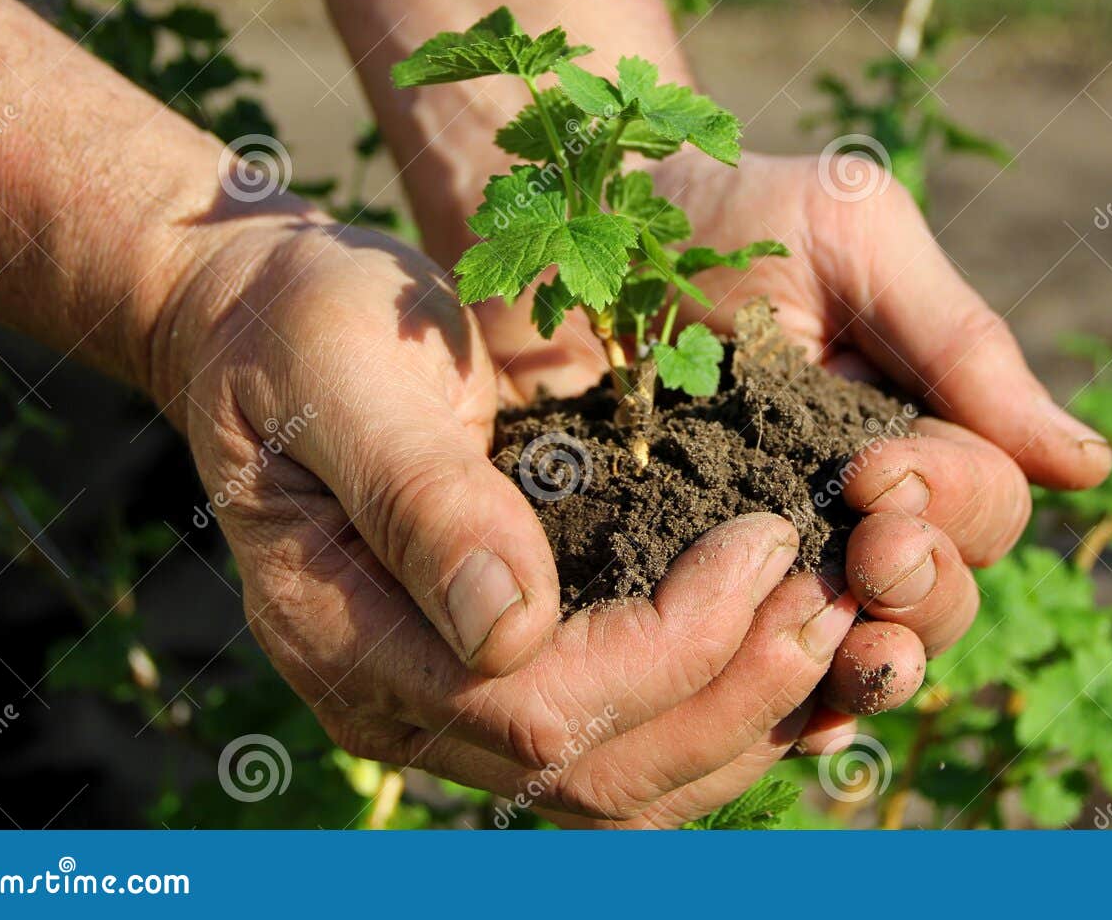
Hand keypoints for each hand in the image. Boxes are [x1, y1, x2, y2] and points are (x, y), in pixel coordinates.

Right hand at [164, 213, 858, 824]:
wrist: (271, 328)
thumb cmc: (305, 331)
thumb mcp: (348, 377)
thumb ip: (420, 498)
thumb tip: (509, 626)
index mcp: (349, 638)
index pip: (538, 706)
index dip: (670, 648)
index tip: (763, 545)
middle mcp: (403, 702)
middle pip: (595, 772)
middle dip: (734, 697)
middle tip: (838, 603)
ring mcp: (452, 701)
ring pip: (623, 783)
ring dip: (743, 721)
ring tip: (840, 630)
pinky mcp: (504, 671)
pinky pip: (624, 738)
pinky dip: (717, 710)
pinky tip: (789, 653)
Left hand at [470, 151, 1111, 737]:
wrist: (568, 221)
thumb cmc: (722, 212)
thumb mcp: (852, 235)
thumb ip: (962, 343)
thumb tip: (1092, 467)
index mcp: (910, 431)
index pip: (983, 506)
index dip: (954, 502)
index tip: (877, 470)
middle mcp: (852, 510)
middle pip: (938, 597)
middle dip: (922, 586)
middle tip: (868, 550)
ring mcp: (770, 560)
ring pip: (861, 653)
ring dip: (872, 659)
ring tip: (845, 640)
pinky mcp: (682, 593)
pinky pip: (756, 682)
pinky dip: (786, 706)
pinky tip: (786, 711)